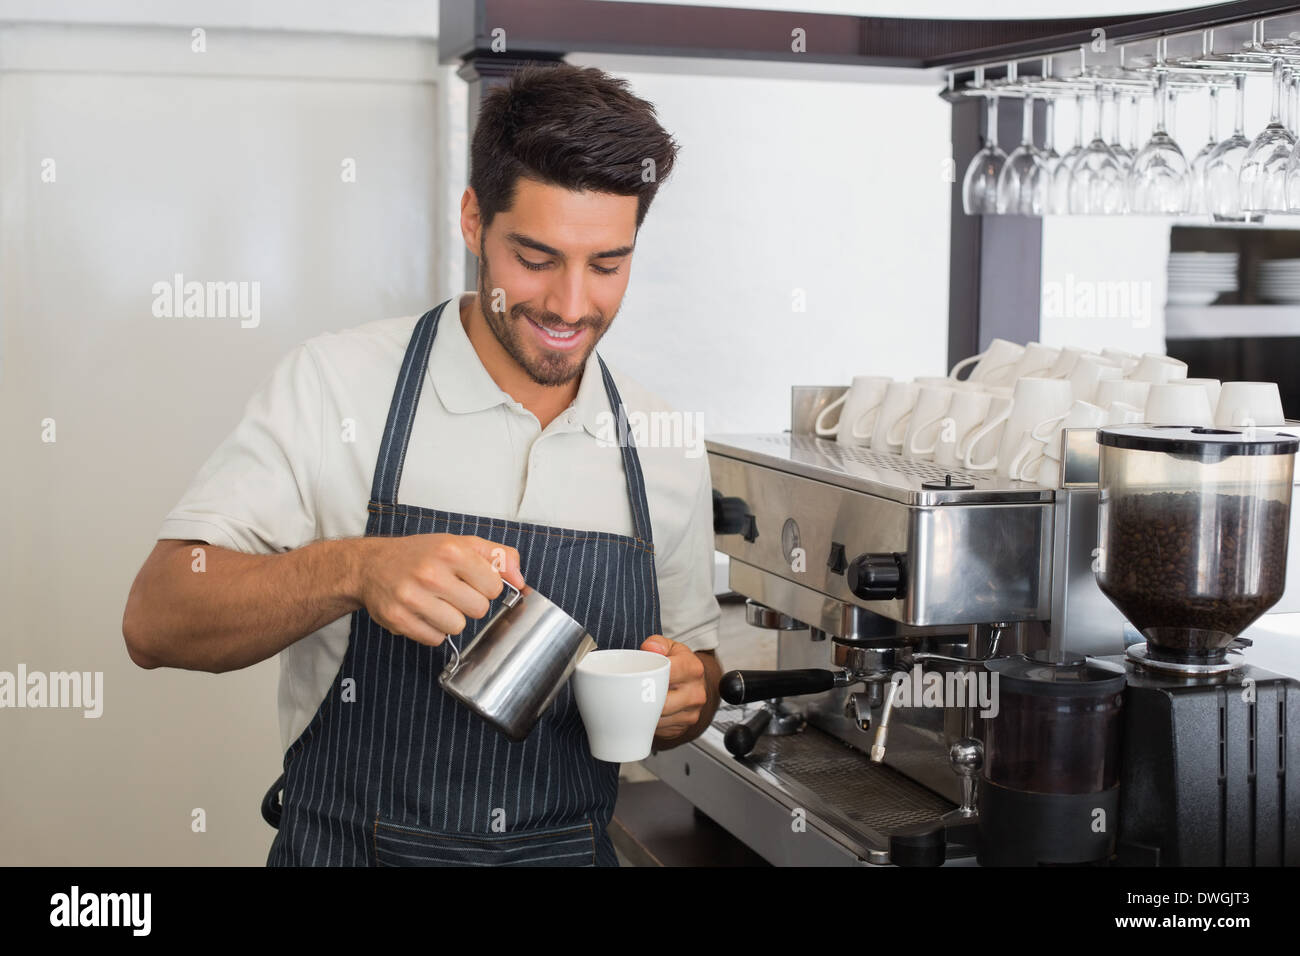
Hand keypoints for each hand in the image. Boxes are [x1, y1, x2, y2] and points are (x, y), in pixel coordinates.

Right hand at [358, 534, 524, 646]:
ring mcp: (412, 597)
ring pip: (458, 627)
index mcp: (452, 550)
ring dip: (450, 619)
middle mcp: (431, 573)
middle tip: (451, 592)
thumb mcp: (461, 543)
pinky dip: (432, 631)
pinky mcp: (398, 619)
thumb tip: (521, 581)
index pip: (495, 587)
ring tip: (436, 603)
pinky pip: (435, 639)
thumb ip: (498, 557)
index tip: (471, 581)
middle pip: (479, 610)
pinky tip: (422, 613)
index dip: (485, 586)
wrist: (371, 565)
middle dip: (469, 604)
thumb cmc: (420, 554)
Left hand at [640, 635, 706, 739]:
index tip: (634, 677)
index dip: (647, 676)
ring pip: (658, 718)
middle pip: (662, 702)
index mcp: (693, 669)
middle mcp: (696, 692)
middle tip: (627, 693)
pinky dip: (648, 722)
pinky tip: (645, 712)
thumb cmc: (678, 665)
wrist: (694, 685)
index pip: (668, 673)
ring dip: (643, 713)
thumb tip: (650, 648)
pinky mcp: (683, 727)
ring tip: (635, 702)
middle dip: (642, 698)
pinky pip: (660, 729)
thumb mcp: (670, 647)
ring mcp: (691, 713)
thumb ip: (657, 643)